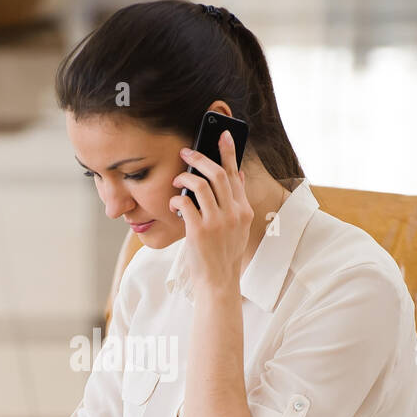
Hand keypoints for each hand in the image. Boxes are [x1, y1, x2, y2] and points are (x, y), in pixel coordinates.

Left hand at [169, 129, 254, 292]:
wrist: (219, 282)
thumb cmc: (224, 254)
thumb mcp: (239, 227)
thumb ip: (238, 201)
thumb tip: (238, 175)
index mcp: (243, 210)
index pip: (235, 174)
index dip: (228, 151)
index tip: (222, 134)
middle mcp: (233, 213)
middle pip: (217, 174)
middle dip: (199, 157)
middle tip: (186, 152)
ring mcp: (217, 222)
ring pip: (200, 184)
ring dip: (185, 177)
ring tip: (176, 179)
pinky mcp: (199, 231)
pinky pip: (185, 203)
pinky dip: (176, 199)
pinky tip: (173, 203)